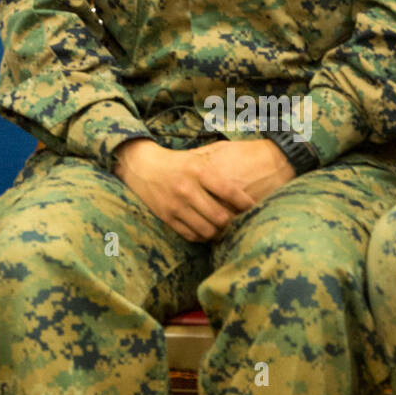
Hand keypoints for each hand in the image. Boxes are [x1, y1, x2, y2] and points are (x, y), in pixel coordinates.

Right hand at [114, 138, 291, 242]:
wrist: (142, 166)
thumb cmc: (177, 163)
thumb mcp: (198, 158)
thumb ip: (219, 171)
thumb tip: (249, 183)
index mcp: (198, 170)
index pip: (229, 192)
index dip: (245, 204)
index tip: (253, 208)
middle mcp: (187, 188)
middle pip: (220, 217)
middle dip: (231, 222)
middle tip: (236, 222)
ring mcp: (175, 204)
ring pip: (207, 230)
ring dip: (217, 232)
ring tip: (221, 228)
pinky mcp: (166, 217)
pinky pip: (191, 235)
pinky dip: (201, 236)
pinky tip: (204, 229)